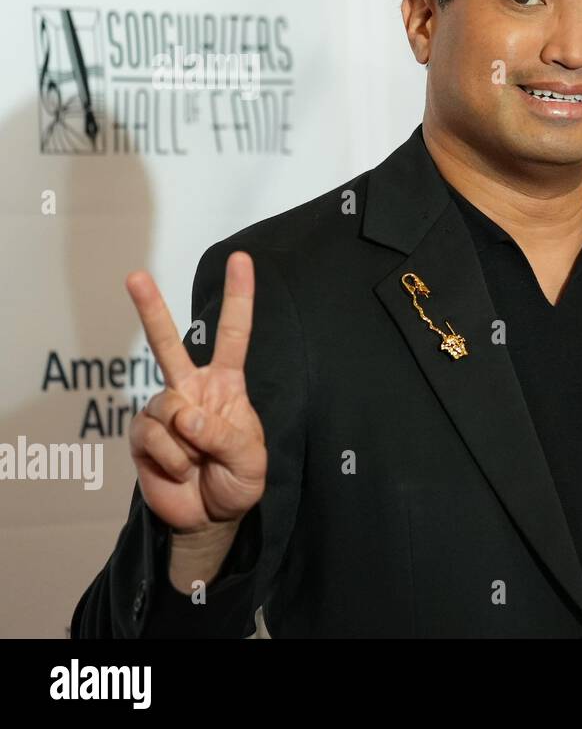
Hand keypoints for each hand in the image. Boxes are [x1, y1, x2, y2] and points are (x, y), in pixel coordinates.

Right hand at [126, 251, 266, 533]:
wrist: (210, 517)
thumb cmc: (238, 480)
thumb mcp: (251, 459)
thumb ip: (226, 435)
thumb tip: (187, 415)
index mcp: (226, 385)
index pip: (234, 335)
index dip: (239, 298)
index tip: (240, 259)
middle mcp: (191, 389)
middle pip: (168, 344)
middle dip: (150, 309)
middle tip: (135, 275)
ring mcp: (164, 411)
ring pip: (168, 410)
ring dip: (189, 445)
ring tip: (199, 463)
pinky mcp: (142, 436)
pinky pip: (155, 438)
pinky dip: (173, 459)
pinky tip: (180, 470)